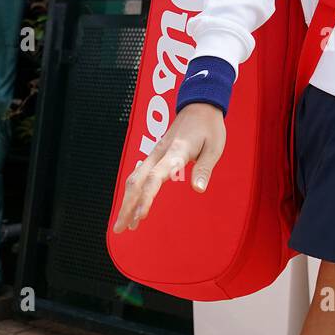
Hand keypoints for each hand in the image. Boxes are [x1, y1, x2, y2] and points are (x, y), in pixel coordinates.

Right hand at [112, 102, 225, 232]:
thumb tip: (198, 190)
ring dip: (126, 201)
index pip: (155, 178)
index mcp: (176, 152)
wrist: (200, 105)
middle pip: (136, 181)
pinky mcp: (155, 154)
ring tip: (123, 223)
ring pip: (133, 178)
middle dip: (127, 206)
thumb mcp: (215, 147)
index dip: (147, 198)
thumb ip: (204, 169)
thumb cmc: (209, 127)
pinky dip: (132, 191)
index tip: (140, 217)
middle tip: (120, 229)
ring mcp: (155, 153)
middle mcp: (160, 153)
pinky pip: (138, 174)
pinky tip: (130, 204)